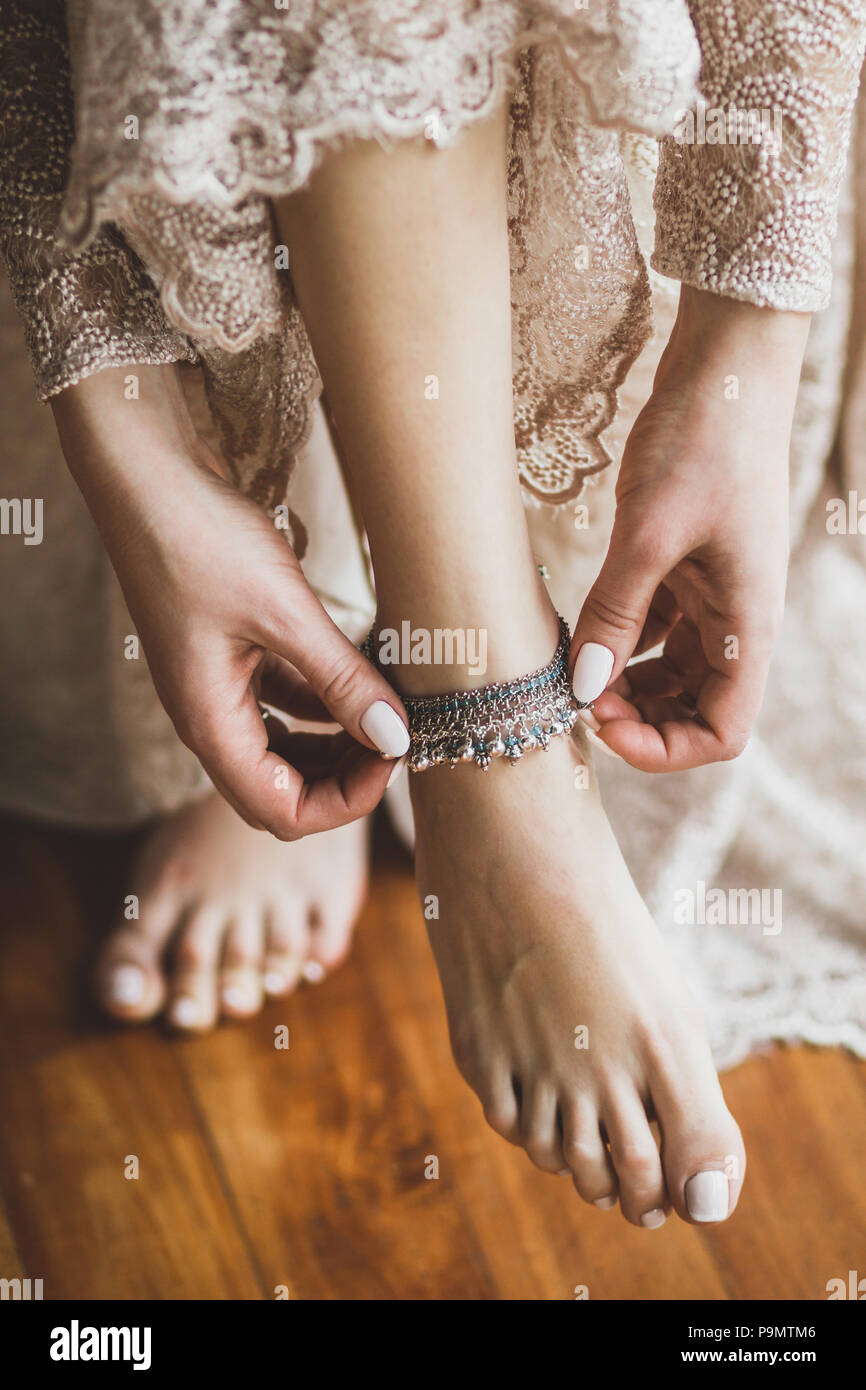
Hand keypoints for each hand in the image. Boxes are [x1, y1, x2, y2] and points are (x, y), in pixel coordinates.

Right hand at [52, 365, 408, 834]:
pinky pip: (285, 700)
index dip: (346, 801)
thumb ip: (340, 680)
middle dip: (344, 778)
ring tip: (391, 706)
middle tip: (399, 735)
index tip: (396, 754)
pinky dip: (326, 698)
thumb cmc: (199, 538)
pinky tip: (365, 671)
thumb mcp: (284, 612)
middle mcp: (209, 717)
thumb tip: (395, 738)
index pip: (282, 811)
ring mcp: (218, 686)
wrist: (146, 470)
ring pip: (287, 747)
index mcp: (209, 724)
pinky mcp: (230, 652)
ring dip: (338, 740)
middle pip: (284, 789)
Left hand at [570, 287, 809, 770]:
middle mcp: (735, 621)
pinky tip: (577, 629)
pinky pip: (653, 627)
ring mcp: (713, 595)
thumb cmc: (703, 440)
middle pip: (693, 709)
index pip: (723, 731)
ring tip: (568, 667)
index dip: (663, 748)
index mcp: (746, 625)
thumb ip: (616, 615)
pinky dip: (617, 640)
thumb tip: (584, 691)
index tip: (600, 718)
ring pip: (669, 672)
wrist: (725, 364)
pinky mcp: (687, 568)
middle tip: (573, 697)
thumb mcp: (649, 533)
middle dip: (636, 719)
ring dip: (622, 684)